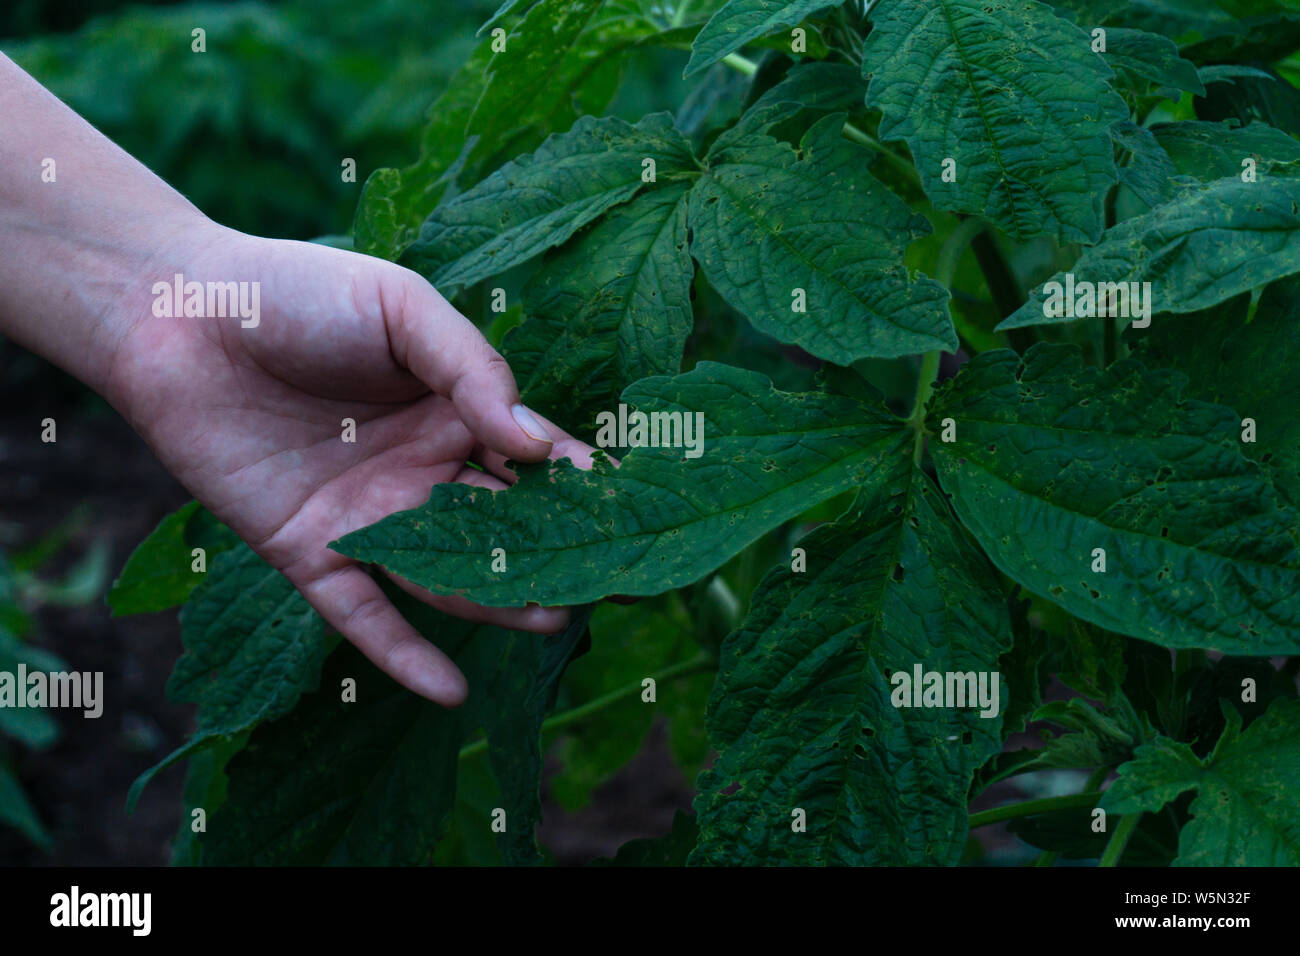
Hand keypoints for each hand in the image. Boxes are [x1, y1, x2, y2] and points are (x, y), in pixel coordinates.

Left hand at [103, 217, 596, 705]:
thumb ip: (472, 369)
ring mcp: (367, 516)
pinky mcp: (309, 551)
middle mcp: (420, 469)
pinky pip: (361, 614)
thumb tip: (540, 443)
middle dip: (549, 554)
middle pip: (498, 525)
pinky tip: (449, 692)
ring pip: (444, 575)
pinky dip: (401, 654)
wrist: (176, 315)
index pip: (533, 456)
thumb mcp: (400, 307)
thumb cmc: (296, 291)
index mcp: (453, 409)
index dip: (580, 484)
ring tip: (551, 621)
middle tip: (605, 584)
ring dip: (496, 602)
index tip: (631, 512)